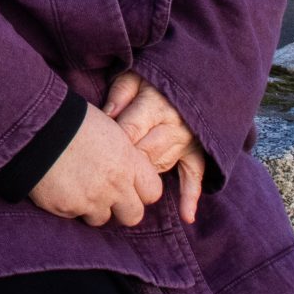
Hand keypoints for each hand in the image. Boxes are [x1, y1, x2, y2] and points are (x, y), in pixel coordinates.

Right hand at [28, 103, 165, 227]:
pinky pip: (74, 215)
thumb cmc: (72, 118)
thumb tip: (127, 166)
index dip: (141, 190)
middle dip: (121, 208)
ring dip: (92, 208)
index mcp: (128, 161)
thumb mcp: (108, 129)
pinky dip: (68, 205)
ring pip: (101, 219)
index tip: (129, 185)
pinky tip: (59, 185)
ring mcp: (90, 199)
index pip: (153, 192)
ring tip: (77, 187)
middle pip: (133, 215)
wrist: (36, 125)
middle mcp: (114, 185)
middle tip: (106, 195)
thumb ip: (123, 155)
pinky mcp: (66, 208)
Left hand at [104, 70, 205, 224]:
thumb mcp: (133, 76)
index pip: (131, 130)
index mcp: (156, 105)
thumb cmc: (152, 79)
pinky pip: (195, 176)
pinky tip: (186, 216)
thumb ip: (119, 94)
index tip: (97, 150)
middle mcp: (174, 125)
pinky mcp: (197, 152)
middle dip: (125, 162)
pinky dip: (191, 196)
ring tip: (124, 188)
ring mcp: (187, 141)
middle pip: (145, 152)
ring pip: (161, 165)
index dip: (113, 142)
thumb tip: (106, 115)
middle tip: (106, 170)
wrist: (194, 76)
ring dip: (144, 177)